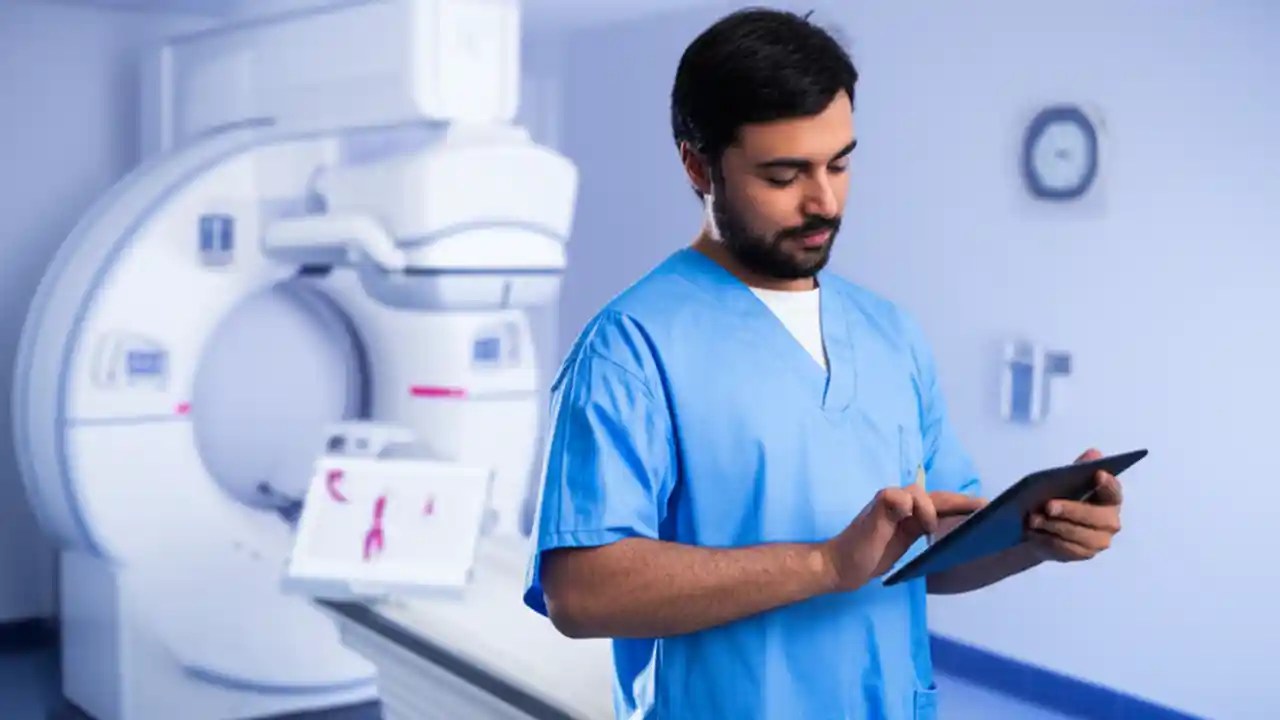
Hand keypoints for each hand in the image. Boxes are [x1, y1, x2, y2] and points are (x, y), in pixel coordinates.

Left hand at [822, 485, 986, 591]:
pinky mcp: (907, 530)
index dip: (929, 509)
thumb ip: (886, 511)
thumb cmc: (854, 550)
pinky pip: (933, 520)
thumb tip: (906, 498)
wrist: (839, 568)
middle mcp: (900, 504)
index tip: (929, 529)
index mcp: (892, 500)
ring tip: (984, 514)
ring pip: (937, 507)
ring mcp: (905, 517)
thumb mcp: (869, 531)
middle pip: (935, 498)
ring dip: (959, 508)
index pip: (921, 497)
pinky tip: (963, 528)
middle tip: (987, 506)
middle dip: (960, 501)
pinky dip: (950, 520)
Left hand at [1027, 448, 1122, 561]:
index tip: (1097, 474)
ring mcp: (1099, 541)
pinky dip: (1047, 540)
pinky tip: (1033, 533)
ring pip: (1078, 535)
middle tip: (1048, 505)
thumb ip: (1079, 468)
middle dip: (1071, 510)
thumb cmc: (1062, 497)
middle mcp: (1111, 522)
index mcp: (1110, 499)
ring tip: (1033, 519)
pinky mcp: (1083, 554)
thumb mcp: (1067, 480)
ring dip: (1054, 526)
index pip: (1114, 491)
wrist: (1048, 527)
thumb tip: (1094, 453)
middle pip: (1095, 517)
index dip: (1108, 483)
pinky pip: (1066, 549)